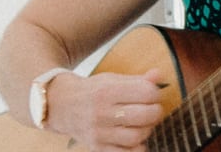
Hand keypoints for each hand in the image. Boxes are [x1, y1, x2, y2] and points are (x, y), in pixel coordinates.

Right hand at [46, 69, 168, 151]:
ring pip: (136, 136)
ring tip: (144, 123)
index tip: (153, 93)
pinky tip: (135, 137)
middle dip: (156, 111)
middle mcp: (101, 112)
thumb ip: (137, 79)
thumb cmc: (93, 90)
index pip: (145, 92)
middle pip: (143, 115)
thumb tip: (159, 75)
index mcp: (107, 91)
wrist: (62, 105)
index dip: (155, 93)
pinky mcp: (97, 147)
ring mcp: (99, 132)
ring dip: (147, 129)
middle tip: (153, 109)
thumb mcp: (112, 79)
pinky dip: (136, 147)